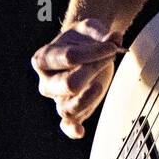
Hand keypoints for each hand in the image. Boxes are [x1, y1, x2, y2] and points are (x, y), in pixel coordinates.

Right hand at [31, 18, 125, 138]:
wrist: (84, 48)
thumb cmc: (84, 39)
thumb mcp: (91, 27)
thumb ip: (102, 32)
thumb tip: (115, 38)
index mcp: (44, 58)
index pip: (70, 57)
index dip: (95, 52)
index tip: (112, 46)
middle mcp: (46, 81)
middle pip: (69, 84)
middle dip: (94, 70)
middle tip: (108, 59)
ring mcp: (57, 98)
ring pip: (67, 108)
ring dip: (89, 98)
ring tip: (100, 84)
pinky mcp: (70, 110)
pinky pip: (67, 125)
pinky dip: (73, 130)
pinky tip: (81, 130)